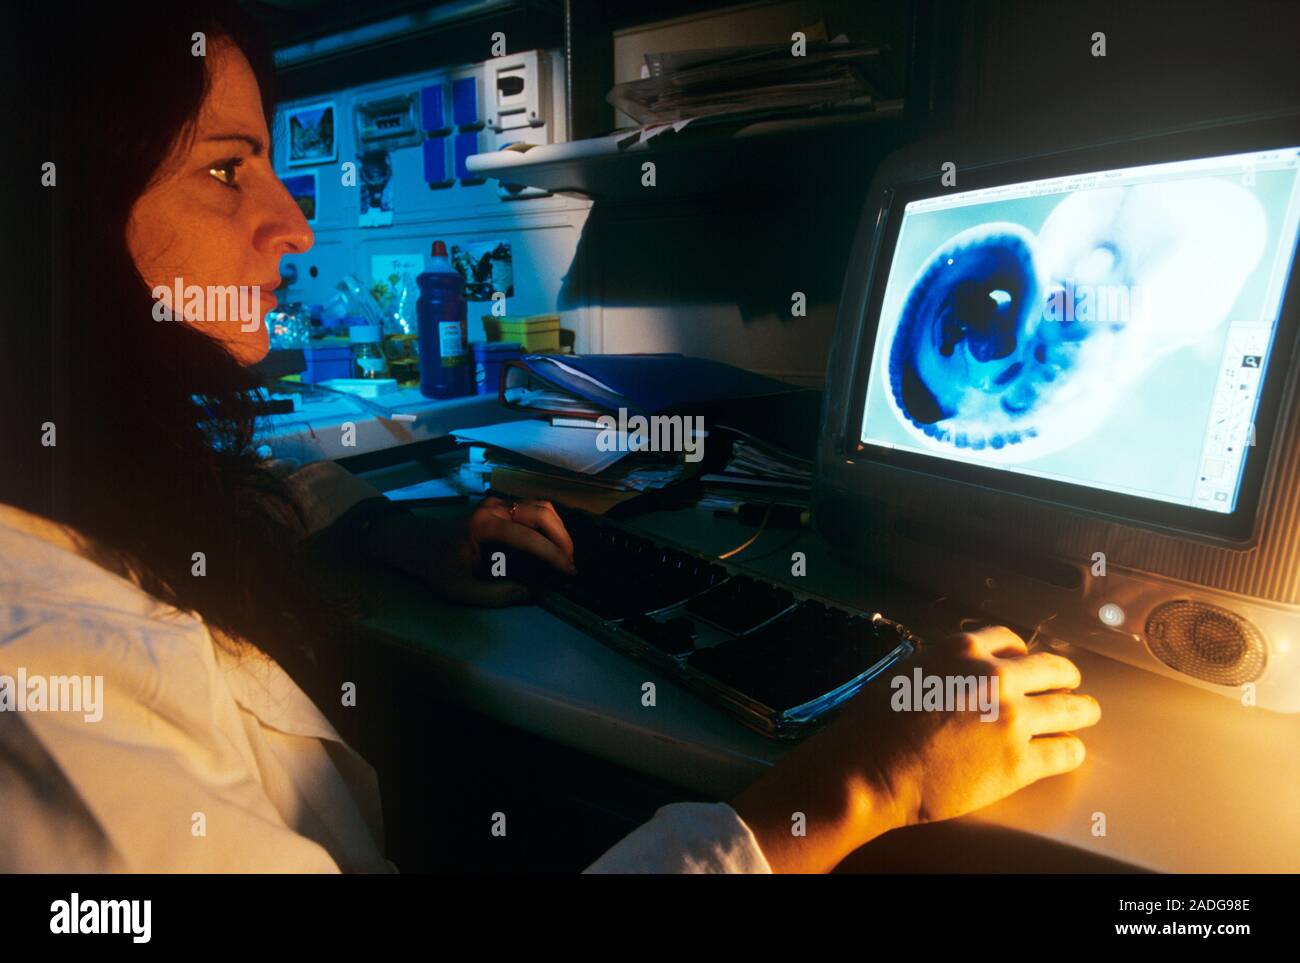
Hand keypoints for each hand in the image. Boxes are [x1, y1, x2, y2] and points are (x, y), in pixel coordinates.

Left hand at [368, 496, 575, 606]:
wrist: (419, 545)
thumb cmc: (438, 567)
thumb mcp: (462, 589)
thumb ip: (497, 594)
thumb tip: (532, 594)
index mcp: (484, 525)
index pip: (528, 536)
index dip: (552, 554)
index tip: (569, 571)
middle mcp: (495, 508)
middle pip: (541, 512)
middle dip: (561, 537)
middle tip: (570, 564)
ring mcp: (498, 503)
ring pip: (540, 506)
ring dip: (558, 529)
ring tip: (564, 555)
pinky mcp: (501, 506)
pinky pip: (533, 508)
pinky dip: (548, 524)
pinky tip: (552, 544)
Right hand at [731, 625, 1099, 872]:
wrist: (870, 769)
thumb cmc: (874, 724)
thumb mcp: (906, 671)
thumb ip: (941, 665)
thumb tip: (953, 672)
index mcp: (963, 650)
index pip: (1010, 640)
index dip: (1023, 654)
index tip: (1026, 663)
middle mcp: (995, 678)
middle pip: (1054, 668)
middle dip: (1065, 677)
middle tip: (1070, 686)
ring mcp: (1012, 720)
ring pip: (1072, 709)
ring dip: (1083, 711)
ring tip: (1086, 715)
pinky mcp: (1019, 763)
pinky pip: (1064, 753)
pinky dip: (1071, 752)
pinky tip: (1069, 753)